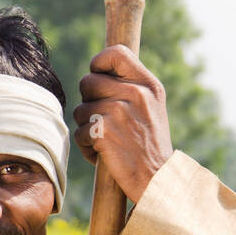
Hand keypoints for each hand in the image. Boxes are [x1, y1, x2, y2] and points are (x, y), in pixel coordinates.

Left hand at [72, 44, 172, 201]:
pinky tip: (103, 155)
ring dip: (87, 128)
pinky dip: (86, 147)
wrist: (157, 181)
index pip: (116, 53)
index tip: (99, 79)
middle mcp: (134, 93)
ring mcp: (118, 110)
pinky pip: (79, 131)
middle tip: (103, 121)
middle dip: (89, 102)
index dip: (99, 63)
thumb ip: (131, 88)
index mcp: (148, 84)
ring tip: (107, 142)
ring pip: (80, 109)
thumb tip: (98, 72)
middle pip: (88, 81)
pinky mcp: (103, 130)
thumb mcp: (151, 109)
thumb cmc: (150, 148)